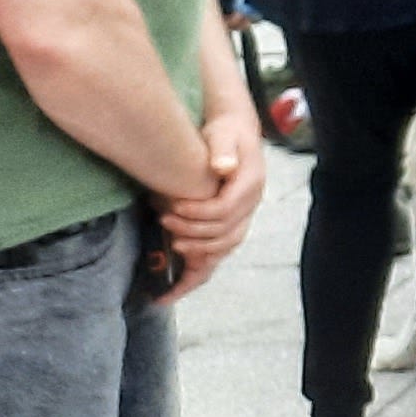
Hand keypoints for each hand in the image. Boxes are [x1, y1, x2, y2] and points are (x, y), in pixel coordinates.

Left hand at [154, 115, 263, 299]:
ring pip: (225, 247)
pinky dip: (198, 270)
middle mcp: (250, 205)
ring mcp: (243, 217)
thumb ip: (222, 150)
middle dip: (194, 232)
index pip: (225, 210)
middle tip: (165, 223)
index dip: (198, 214)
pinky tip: (175, 282)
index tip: (173, 208)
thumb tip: (222, 167)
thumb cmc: (225, 134)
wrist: (235, 133)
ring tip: (173, 246)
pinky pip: (219, 254)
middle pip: (225, 232)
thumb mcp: (224, 134)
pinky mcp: (231, 224)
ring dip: (198, 251)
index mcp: (251, 184)